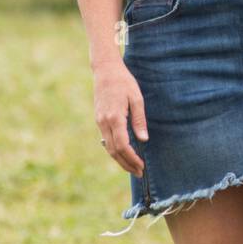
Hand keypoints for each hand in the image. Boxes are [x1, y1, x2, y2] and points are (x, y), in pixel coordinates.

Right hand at [94, 60, 148, 175]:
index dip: (132, 158)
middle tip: (139, 173)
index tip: (142, 166)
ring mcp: (99, 121)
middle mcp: (104, 122)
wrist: (105, 70)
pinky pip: (106, 140)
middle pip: (113, 151)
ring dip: (120, 159)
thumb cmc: (124, 82)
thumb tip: (143, 139)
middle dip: (126, 164)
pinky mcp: (99, 119)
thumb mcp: (136, 98)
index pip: (122, 145)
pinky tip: (124, 154)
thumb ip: (139, 120)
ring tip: (132, 168)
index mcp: (114, 118)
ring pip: (108, 147)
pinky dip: (114, 150)